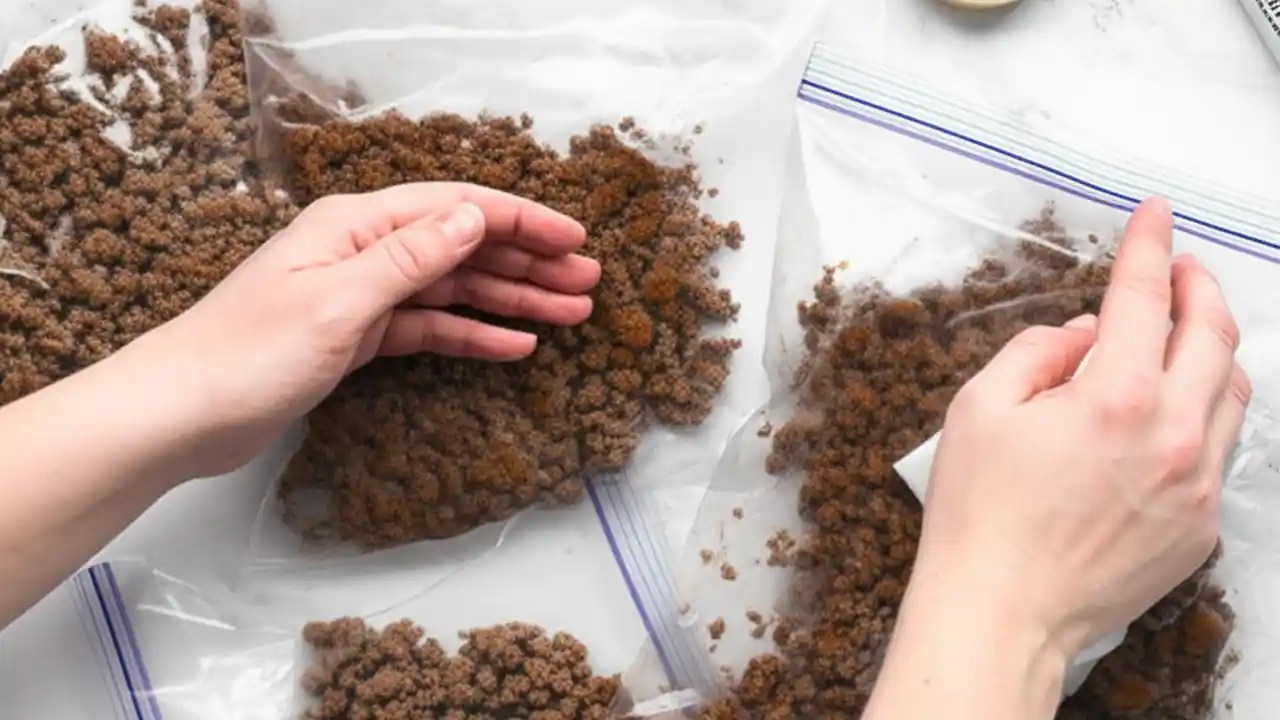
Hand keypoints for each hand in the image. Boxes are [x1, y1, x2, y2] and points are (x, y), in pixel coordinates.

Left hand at [139, 182, 598, 477]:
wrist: (185, 413)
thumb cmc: (248, 354)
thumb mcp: (337, 302)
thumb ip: (410, 259)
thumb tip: (473, 216)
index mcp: (357, 227)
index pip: (455, 208)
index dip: (520, 219)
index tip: (574, 237)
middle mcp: (364, 251)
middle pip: (462, 246)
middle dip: (528, 261)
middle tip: (587, 282)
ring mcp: (363, 295)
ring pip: (453, 289)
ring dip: (511, 299)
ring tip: (569, 314)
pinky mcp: (359, 337)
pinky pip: (430, 327)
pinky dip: (472, 334)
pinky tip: (514, 345)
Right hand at [918, 197, 1249, 662]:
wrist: (1003, 613)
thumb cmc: (979, 515)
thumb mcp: (979, 408)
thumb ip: (1037, 351)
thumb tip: (1084, 335)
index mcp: (1113, 397)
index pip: (1144, 296)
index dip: (1149, 245)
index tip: (1156, 214)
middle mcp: (1172, 435)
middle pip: (1214, 334)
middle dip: (1199, 286)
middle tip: (1180, 267)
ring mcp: (1195, 485)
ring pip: (1234, 391)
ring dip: (1214, 347)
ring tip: (1184, 333)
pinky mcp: (1199, 527)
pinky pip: (1220, 449)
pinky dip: (1204, 411)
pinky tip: (1170, 412)